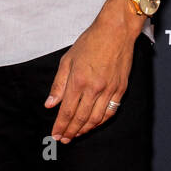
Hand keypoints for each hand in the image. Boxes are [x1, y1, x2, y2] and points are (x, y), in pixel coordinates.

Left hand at [44, 0, 140, 140]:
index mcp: (78, 81)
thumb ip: (58, 85)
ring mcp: (109, 90)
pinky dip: (100, 122)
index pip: (67, 111)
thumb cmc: (90, 42)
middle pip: (80, 118)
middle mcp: (94, 88)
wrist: (116, 31)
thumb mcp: (67, 60)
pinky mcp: (120, 89)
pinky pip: (110, 112)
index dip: (60, 126)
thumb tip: (50, 104)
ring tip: (76, 135)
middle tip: (63, 139)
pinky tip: (93, 125)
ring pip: (95, 119)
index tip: (55, 134)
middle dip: (70, 132)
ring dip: (84, 130)